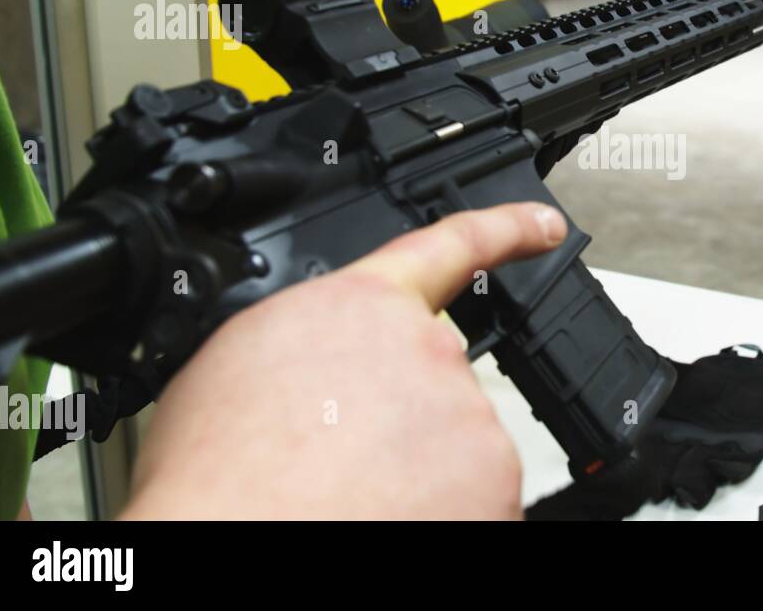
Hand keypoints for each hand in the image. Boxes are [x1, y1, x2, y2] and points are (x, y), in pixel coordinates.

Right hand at [119, 202, 567, 518]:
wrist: (232, 539)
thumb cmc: (220, 473)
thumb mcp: (240, 360)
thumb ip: (312, 336)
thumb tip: (322, 356)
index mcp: (363, 307)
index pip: (451, 245)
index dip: (505, 229)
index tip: (542, 224)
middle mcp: (429, 350)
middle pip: (433, 377)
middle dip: (398, 412)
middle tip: (338, 450)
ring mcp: (468, 416)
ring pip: (452, 443)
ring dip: (414, 469)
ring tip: (345, 492)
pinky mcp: (495, 482)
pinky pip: (473, 495)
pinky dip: (440, 511)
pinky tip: (381, 515)